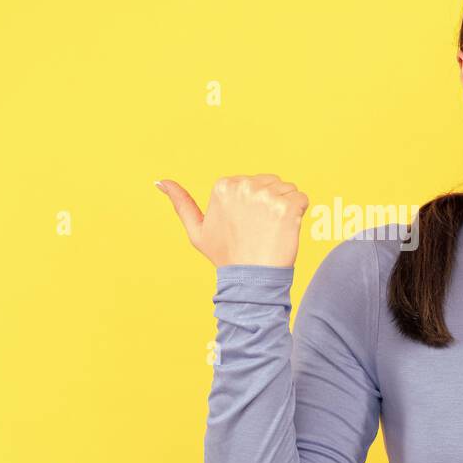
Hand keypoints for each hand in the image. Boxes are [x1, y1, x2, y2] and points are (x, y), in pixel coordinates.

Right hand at [156, 174, 309, 268]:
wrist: (251, 280)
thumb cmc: (226, 256)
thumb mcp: (197, 231)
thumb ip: (180, 203)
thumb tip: (160, 181)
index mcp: (223, 186)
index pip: (253, 182)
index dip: (254, 204)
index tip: (246, 225)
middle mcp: (244, 186)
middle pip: (272, 182)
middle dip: (271, 203)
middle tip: (259, 230)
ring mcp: (266, 196)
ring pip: (287, 189)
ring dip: (286, 208)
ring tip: (271, 231)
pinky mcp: (287, 208)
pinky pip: (302, 199)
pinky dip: (299, 214)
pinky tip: (285, 231)